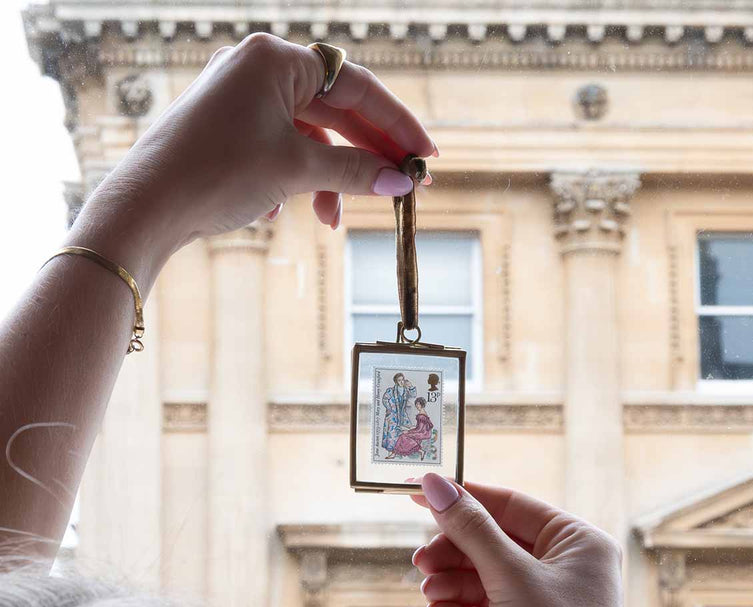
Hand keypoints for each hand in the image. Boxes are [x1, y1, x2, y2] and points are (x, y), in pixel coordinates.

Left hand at [71, 33, 434, 287]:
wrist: (147, 207)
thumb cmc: (216, 174)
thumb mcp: (296, 169)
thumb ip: (354, 169)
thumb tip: (401, 179)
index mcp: (276, 59)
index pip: (357, 86)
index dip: (397, 123)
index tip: (426, 155)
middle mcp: (257, 68)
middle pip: (334, 110)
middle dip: (366, 155)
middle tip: (401, 186)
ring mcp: (239, 97)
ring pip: (306, 136)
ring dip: (326, 179)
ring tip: (331, 220)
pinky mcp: (227, 128)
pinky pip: (278, 148)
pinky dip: (291, 179)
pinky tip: (280, 210)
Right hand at [412, 476, 626, 606]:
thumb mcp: (508, 573)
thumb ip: (469, 528)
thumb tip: (435, 485)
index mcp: (578, 543)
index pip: (512, 506)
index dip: (465, 499)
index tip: (422, 493)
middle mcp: (566, 572)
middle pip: (494, 545)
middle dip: (455, 553)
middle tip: (421, 559)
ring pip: (486, 582)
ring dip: (453, 585)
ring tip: (428, 592)